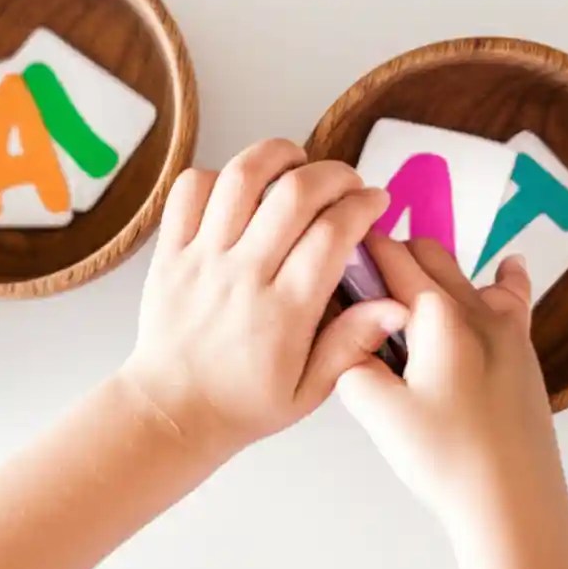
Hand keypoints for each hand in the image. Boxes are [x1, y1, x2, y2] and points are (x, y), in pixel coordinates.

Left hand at [121, 139, 405, 453]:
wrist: (172, 411)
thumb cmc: (243, 404)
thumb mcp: (310, 391)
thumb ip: (352, 343)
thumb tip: (397, 304)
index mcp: (283, 312)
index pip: (332, 235)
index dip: (362, 206)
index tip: (375, 202)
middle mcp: (242, 277)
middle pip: (293, 195)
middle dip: (332, 174)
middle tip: (347, 182)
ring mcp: (201, 260)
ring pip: (238, 179)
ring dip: (275, 156)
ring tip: (296, 163)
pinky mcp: (170, 253)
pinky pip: (188, 191)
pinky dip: (216, 175)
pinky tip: (241, 188)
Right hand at [337, 235, 564, 523]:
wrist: (513, 504)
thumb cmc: (447, 460)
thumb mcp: (375, 409)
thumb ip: (350, 358)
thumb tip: (348, 335)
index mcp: (438, 316)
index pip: (391, 258)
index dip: (359, 250)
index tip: (335, 253)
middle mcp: (477, 310)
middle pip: (429, 254)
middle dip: (391, 256)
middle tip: (358, 283)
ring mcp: (508, 329)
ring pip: (464, 272)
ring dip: (430, 270)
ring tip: (403, 295)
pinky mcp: (523, 353)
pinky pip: (513, 297)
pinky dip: (502, 277)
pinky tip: (506, 266)